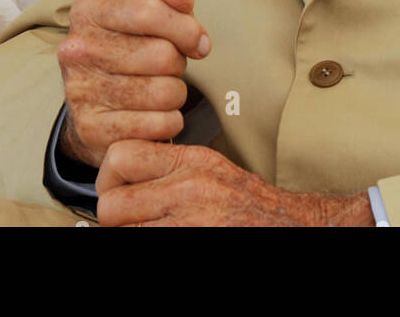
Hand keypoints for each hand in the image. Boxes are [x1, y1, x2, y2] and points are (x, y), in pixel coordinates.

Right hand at [57, 0, 209, 168]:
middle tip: (165, 68)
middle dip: (177, 64)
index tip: (196, 40)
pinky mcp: (91, 128)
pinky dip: (167, 122)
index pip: (149, 11)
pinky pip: (158, 125)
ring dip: (174, 95)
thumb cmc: (124, 53)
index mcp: (89, 11)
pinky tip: (153, 115)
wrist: (90, 105)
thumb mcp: (144, 16)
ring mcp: (81, 90)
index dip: (185, 28)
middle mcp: (78, 49)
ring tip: (158, 90)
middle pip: (163, 55)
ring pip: (165, 93)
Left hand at [96, 140, 376, 226]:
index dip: (107, 179)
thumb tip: (122, 180)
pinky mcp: (192, 240)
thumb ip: (169, 170)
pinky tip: (160, 236)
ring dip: (128, 233)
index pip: (120, 156)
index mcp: (190, 161)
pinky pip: (146, 241)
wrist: (292, 228)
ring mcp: (190, 222)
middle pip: (112, 203)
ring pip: (124, 231)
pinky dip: (144, 240)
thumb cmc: (251, 207)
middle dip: (114, 217)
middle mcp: (188, 189)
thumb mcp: (210, 171)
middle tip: (127, 222)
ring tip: (145, 229)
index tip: (115, 191)